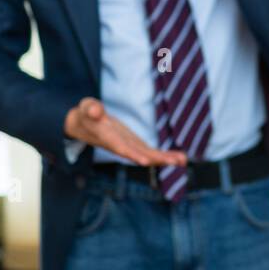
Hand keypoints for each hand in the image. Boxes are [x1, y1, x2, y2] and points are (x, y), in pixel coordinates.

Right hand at [63, 96, 186, 166]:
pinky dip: (165, 156)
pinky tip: (181, 158)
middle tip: (176, 162)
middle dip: (157, 159)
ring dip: (165, 159)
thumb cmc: (85, 114)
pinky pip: (151, 152)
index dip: (132, 154)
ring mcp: (129, 147)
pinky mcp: (135, 145)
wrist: (84, 125)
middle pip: (140, 154)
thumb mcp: (85, 108)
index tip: (145, 161)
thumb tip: (96, 111)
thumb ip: (90, 109)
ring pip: (148, 155)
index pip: (120, 147)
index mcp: (107, 137)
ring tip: (183, 161)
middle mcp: (120, 146)